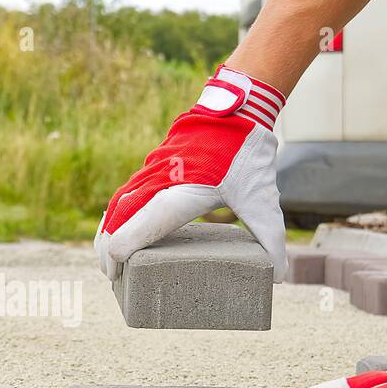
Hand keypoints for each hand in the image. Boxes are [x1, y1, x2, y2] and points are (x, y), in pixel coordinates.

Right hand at [94, 65, 288, 282]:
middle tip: (112, 278)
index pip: (139, 226)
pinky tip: (117, 230)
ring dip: (107, 233)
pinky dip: (115, 216)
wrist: (236, 108)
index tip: (117, 273)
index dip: (121, 252)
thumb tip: (279, 276)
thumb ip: (271, 239)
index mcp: (182, 192)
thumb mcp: (264, 200)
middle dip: (107, 251)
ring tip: (110, 260)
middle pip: (118, 219)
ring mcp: (151, 171)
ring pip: (116, 205)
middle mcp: (159, 181)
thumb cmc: (248, 154)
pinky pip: (124, 194)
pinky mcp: (151, 167)